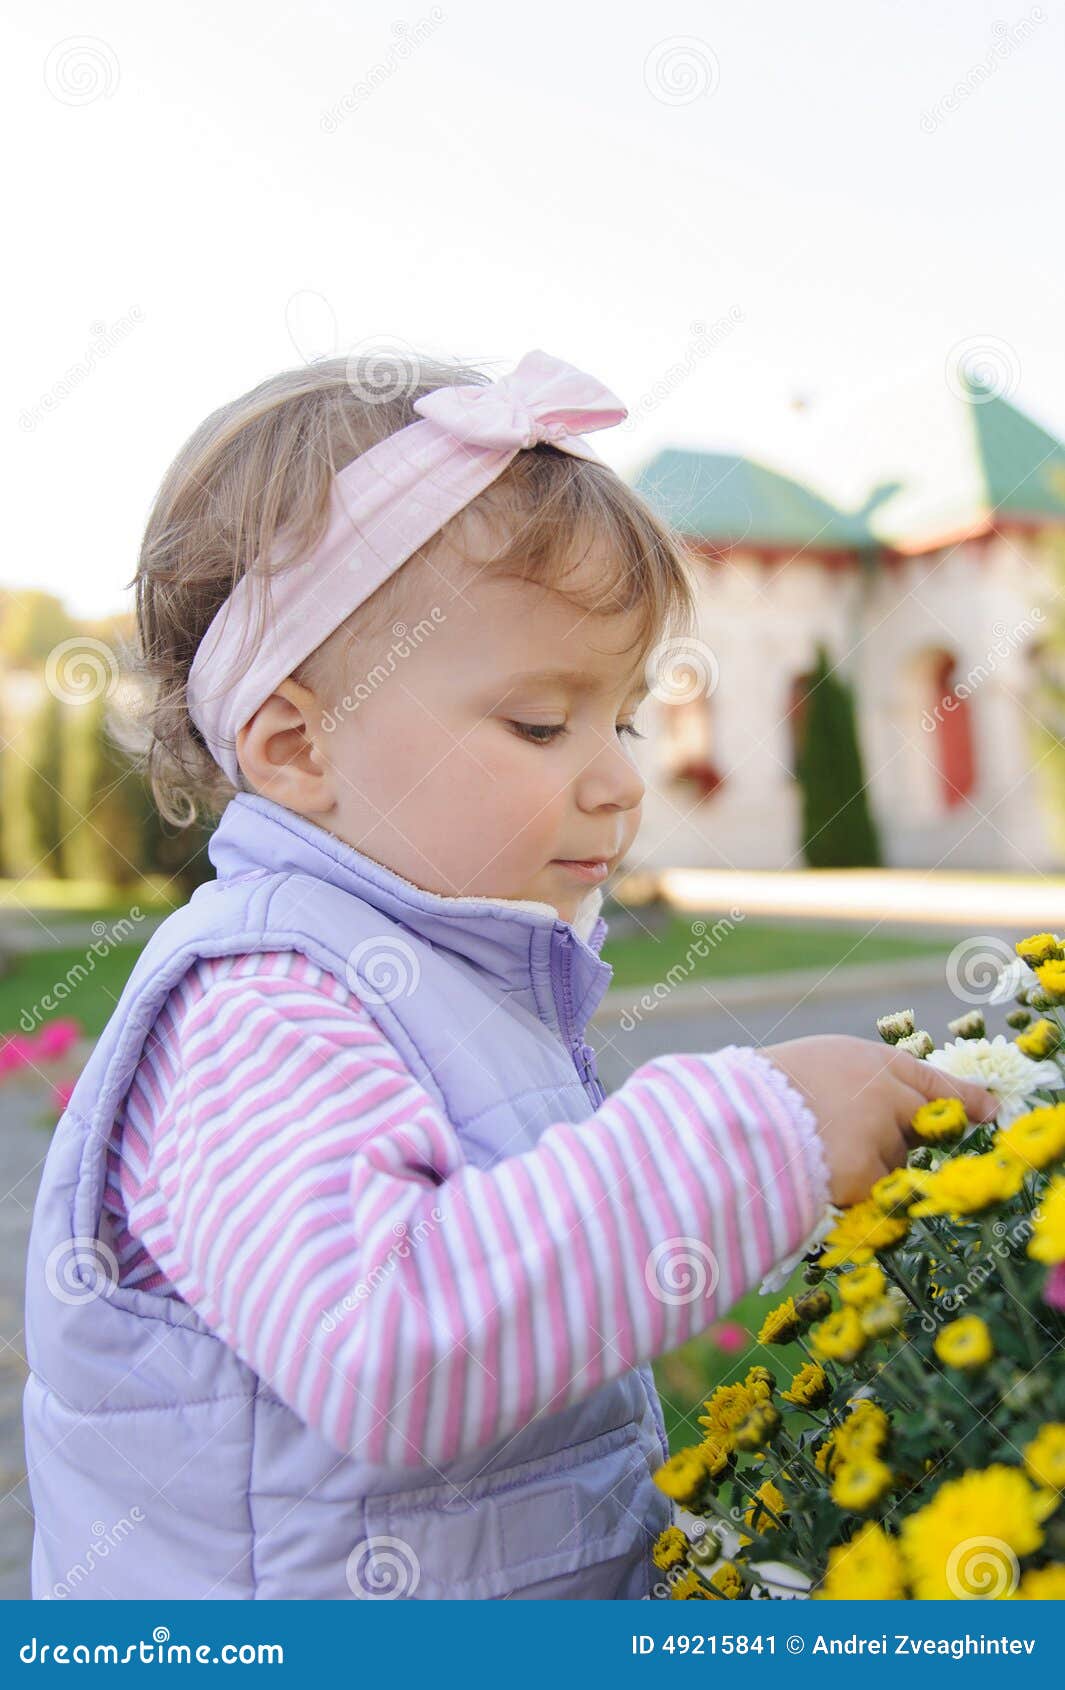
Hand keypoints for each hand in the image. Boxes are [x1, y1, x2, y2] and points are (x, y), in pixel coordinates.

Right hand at [760, 1034, 997, 1206]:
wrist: (728, 1117)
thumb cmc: (762, 1091)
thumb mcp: (818, 1065)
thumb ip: (864, 1083)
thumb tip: (909, 1112)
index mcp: (870, 1059)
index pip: (931, 1080)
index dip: (963, 1098)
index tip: (987, 1110)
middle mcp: (885, 1092)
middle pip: (922, 1126)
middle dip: (909, 1139)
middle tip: (872, 1144)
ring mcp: (878, 1133)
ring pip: (895, 1163)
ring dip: (869, 1168)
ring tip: (816, 1155)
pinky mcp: (863, 1172)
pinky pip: (872, 1193)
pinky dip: (851, 1194)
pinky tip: (817, 1178)